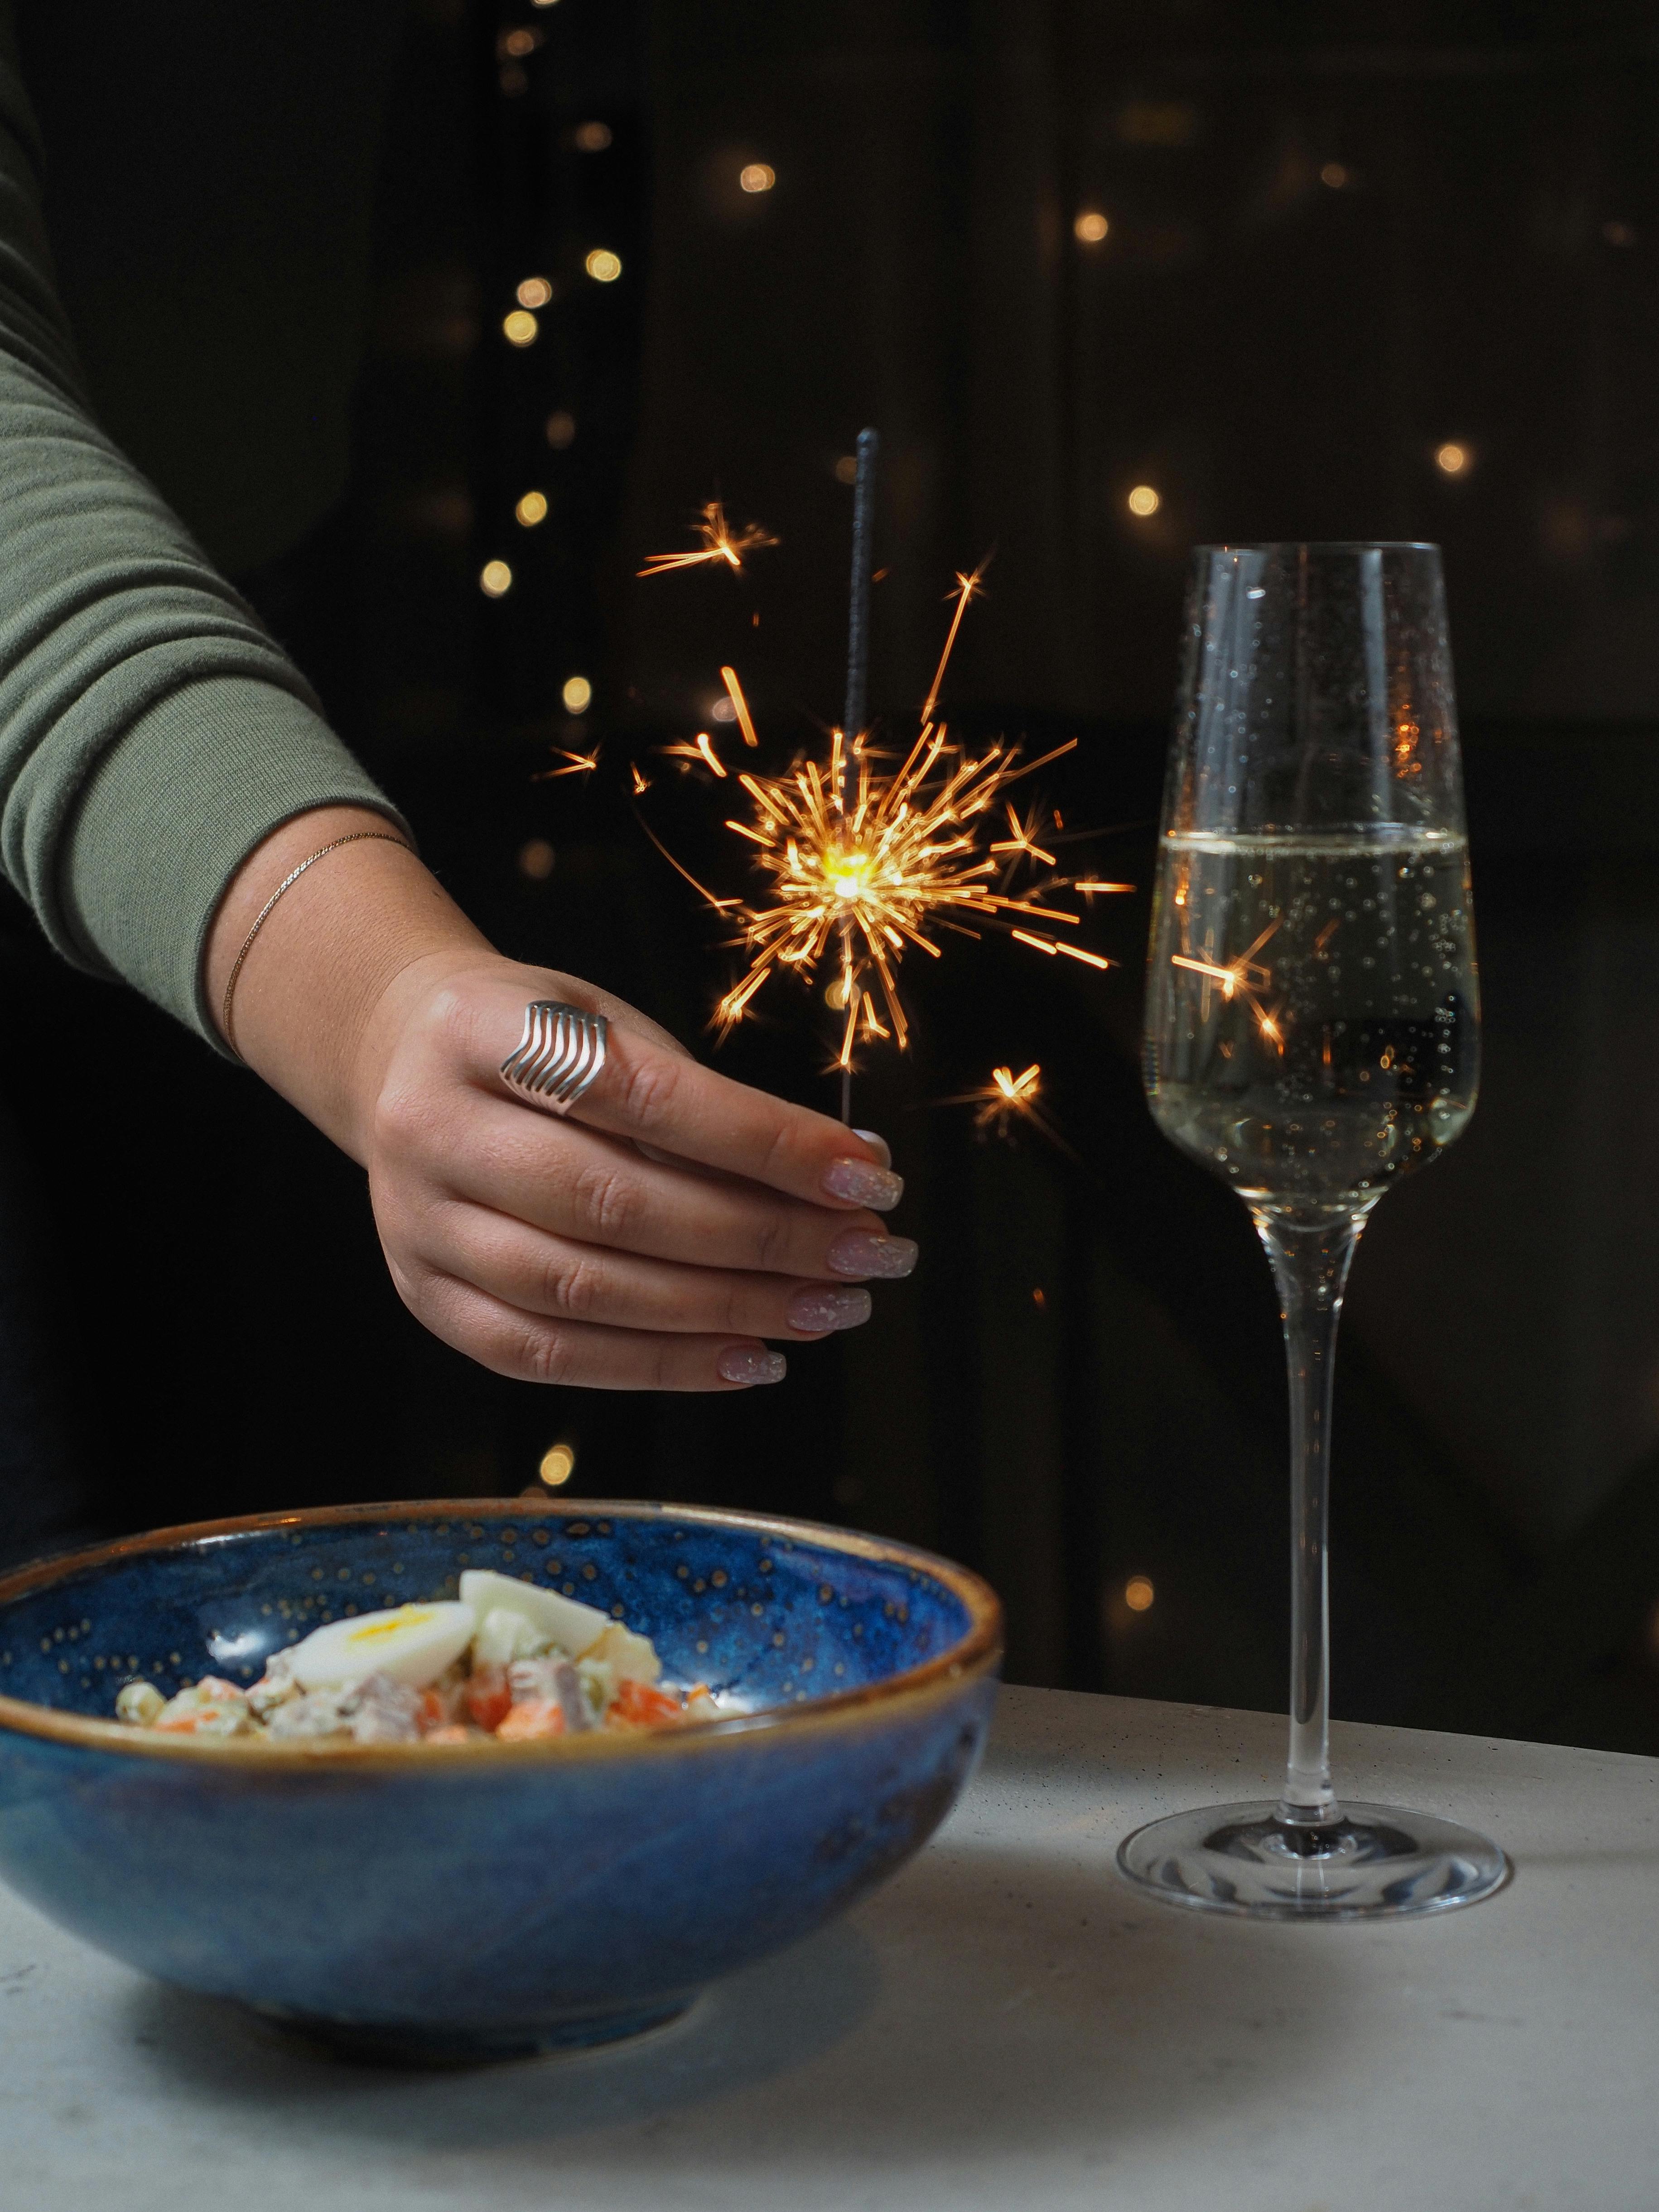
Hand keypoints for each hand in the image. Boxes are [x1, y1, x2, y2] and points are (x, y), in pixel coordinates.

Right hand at [352, 947, 914, 1389]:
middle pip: (614, 1203)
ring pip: (584, 1291)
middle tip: (869, 1253)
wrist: (399, 1057)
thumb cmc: (540, 1039)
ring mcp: (418, 1224)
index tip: (867, 1174)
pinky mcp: (428, 1299)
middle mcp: (430, 1128)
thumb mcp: (609, 1025)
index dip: (762, 1140)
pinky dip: (659, 1366)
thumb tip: (845, 1175)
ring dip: (726, 1310)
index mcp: (478, 1028)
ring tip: (829, 1307)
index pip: (642, 1095)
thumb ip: (704, 1102)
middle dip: (764, 1238)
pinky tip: (750, 1357)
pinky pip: (548, 1354)